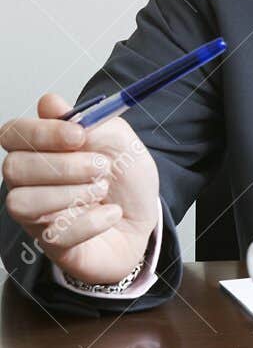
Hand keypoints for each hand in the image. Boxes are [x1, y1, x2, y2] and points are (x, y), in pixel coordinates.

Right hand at [1, 92, 158, 283]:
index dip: (41, 132)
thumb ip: (89, 120)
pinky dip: (91, 222)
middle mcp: (29, 182)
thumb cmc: (124, 179)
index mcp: (40, 149)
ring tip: (102, 190)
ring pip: (21, 203)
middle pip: (13, 168)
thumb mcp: (118, 140)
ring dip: (71, 194)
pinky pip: (54, 235)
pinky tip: (111, 215)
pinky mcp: (53, 244)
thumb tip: (50, 103)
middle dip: (62, 165)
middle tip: (100, 167)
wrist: (145, 220)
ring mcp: (37, 215)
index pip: (12, 134)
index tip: (78, 135)